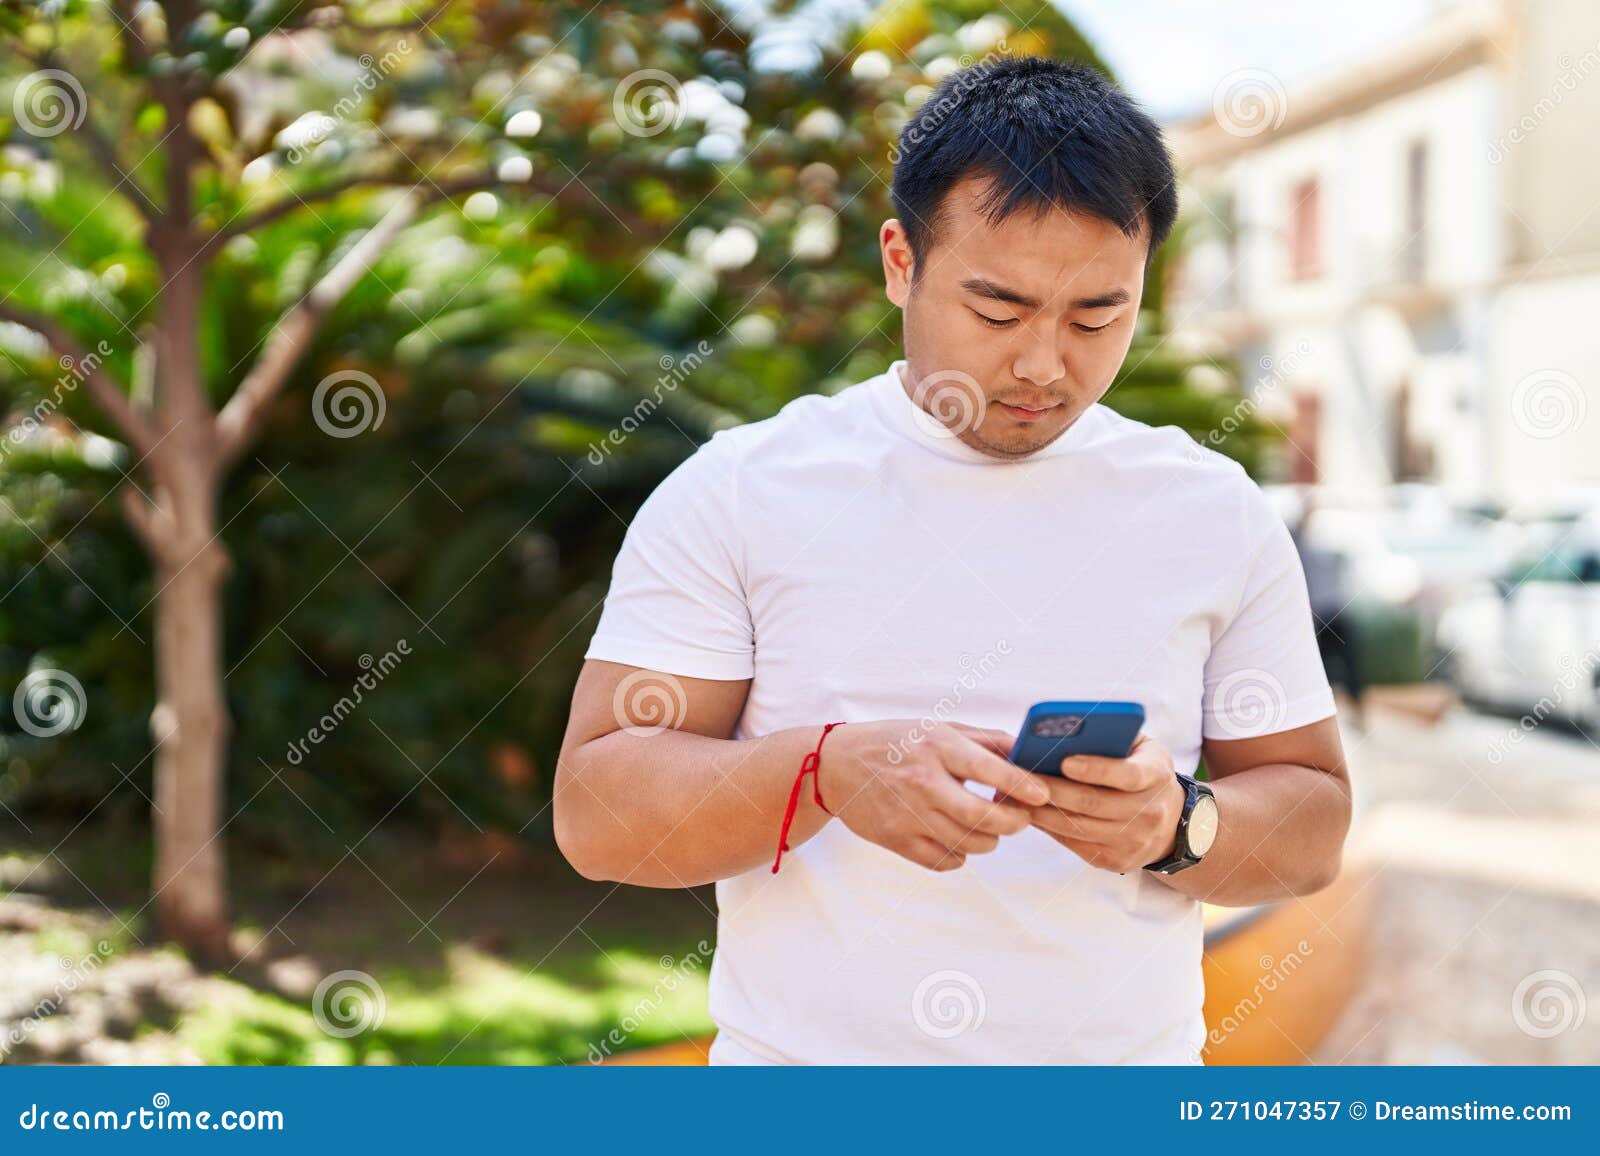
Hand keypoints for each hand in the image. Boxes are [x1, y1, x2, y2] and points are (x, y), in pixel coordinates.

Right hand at [817, 721, 1050, 871]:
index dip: (1021, 784)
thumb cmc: (895, 742)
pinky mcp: (897, 840)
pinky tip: (957, 838)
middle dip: (1013, 823)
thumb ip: (984, 741)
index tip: (1043, 795)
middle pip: (983, 817)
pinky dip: (961, 856)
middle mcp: (922, 781)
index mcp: (936, 746)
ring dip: (990, 840)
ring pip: (969, 844)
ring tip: (988, 826)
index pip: (988, 768)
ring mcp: (908, 814)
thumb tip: (1027, 752)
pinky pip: (946, 861)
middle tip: (1021, 818)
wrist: (835, 766)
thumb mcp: (937, 727)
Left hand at [1013, 733, 1184, 872]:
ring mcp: (1133, 841)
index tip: (1064, 761)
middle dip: (1052, 790)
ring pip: (1078, 827)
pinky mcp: (1116, 861)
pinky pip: (1074, 844)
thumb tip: (1063, 732)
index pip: (1127, 774)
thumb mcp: (1142, 748)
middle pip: (1092, 803)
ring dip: (1041, 811)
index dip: (1095, 769)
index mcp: (1156, 776)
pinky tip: (1028, 813)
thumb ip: (1112, 737)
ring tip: (1014, 795)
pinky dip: (1048, 828)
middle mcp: (1149, 812)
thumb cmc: (1145, 771)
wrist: (1176, 824)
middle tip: (1019, 777)